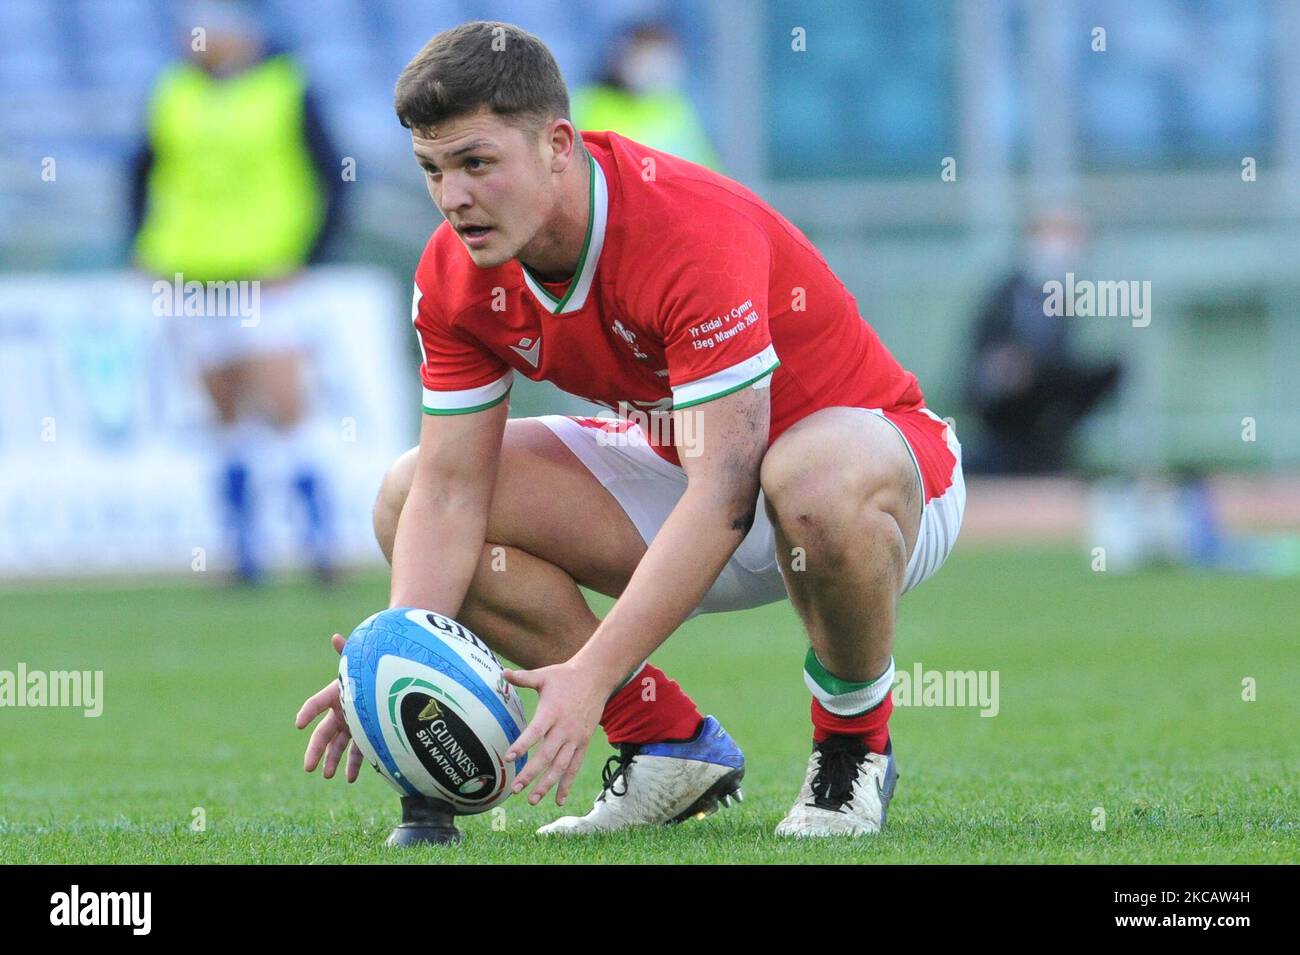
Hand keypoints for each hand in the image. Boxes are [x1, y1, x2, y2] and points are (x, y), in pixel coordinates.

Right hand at [294, 633, 363, 782]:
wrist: (392, 678)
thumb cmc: (373, 669)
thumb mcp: (360, 664)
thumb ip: (347, 652)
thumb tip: (335, 636)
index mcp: (336, 694)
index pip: (315, 704)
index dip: (306, 712)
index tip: (298, 724)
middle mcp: (341, 711)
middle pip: (323, 733)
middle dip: (315, 750)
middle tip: (308, 767)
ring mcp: (353, 725)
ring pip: (338, 746)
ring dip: (332, 761)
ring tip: (328, 776)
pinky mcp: (366, 734)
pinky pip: (357, 752)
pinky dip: (353, 765)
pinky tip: (350, 778)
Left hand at [502, 661, 610, 806]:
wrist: (596, 678)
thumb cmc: (565, 676)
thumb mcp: (544, 675)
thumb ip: (523, 678)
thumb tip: (502, 672)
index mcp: (552, 712)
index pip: (535, 732)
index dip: (522, 745)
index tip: (508, 758)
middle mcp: (564, 728)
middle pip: (546, 755)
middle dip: (531, 774)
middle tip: (515, 789)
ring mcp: (575, 738)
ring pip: (561, 766)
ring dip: (547, 784)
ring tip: (533, 799)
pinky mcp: (583, 743)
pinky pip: (574, 767)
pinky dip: (567, 784)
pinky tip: (558, 800)